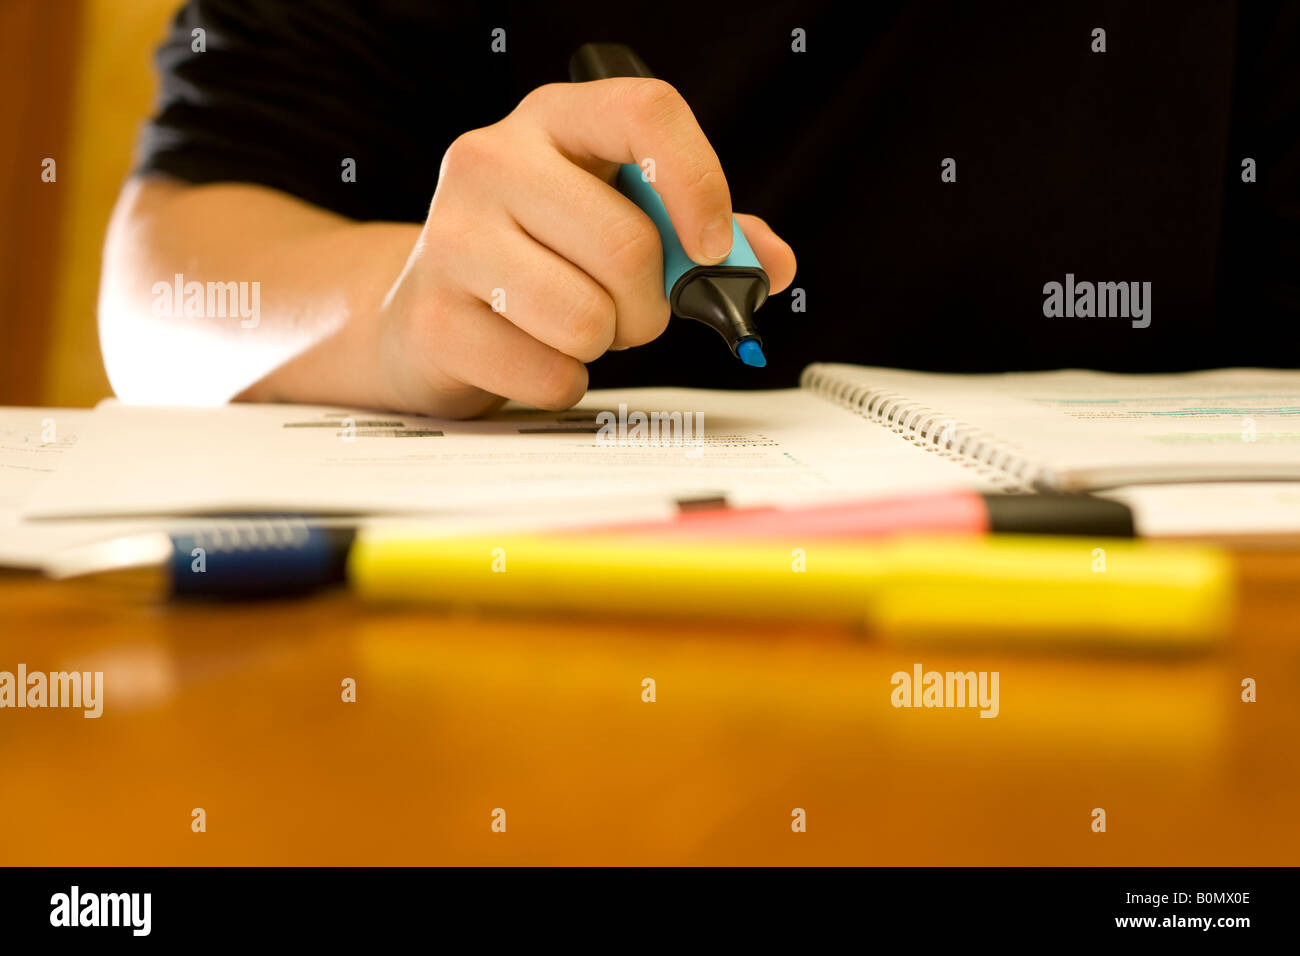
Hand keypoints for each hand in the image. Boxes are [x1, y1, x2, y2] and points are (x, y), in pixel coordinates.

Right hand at [372, 78, 796, 417]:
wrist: (429, 307)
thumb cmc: (538, 258)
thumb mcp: (617, 220)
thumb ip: (701, 236)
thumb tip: (770, 264)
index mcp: (553, 120)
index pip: (645, 112)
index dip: (699, 183)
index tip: (713, 247)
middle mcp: (492, 160)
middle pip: (626, 246)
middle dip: (650, 305)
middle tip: (632, 312)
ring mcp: (450, 236)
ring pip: (587, 319)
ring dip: (603, 345)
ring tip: (573, 327)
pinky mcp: (433, 316)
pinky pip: (549, 374)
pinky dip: (561, 382)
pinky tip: (531, 354)